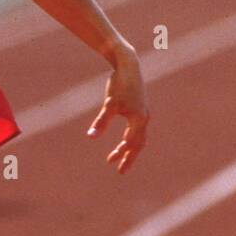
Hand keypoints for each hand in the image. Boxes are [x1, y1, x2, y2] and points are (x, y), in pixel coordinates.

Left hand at [87, 46, 148, 173]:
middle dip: (128, 157)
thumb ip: (101, 122)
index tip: (115, 166)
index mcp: (138, 120)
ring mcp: (143, 112)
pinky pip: (137, 128)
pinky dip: (130, 137)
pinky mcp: (139, 107)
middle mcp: (144, 118)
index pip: (131, 144)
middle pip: (138, 143)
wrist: (129, 65)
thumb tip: (91, 137)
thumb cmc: (119, 84)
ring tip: (116, 155)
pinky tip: (123, 138)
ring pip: (138, 136)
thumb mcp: (109, 105)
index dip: (123, 156)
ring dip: (128, 147)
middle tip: (120, 170)